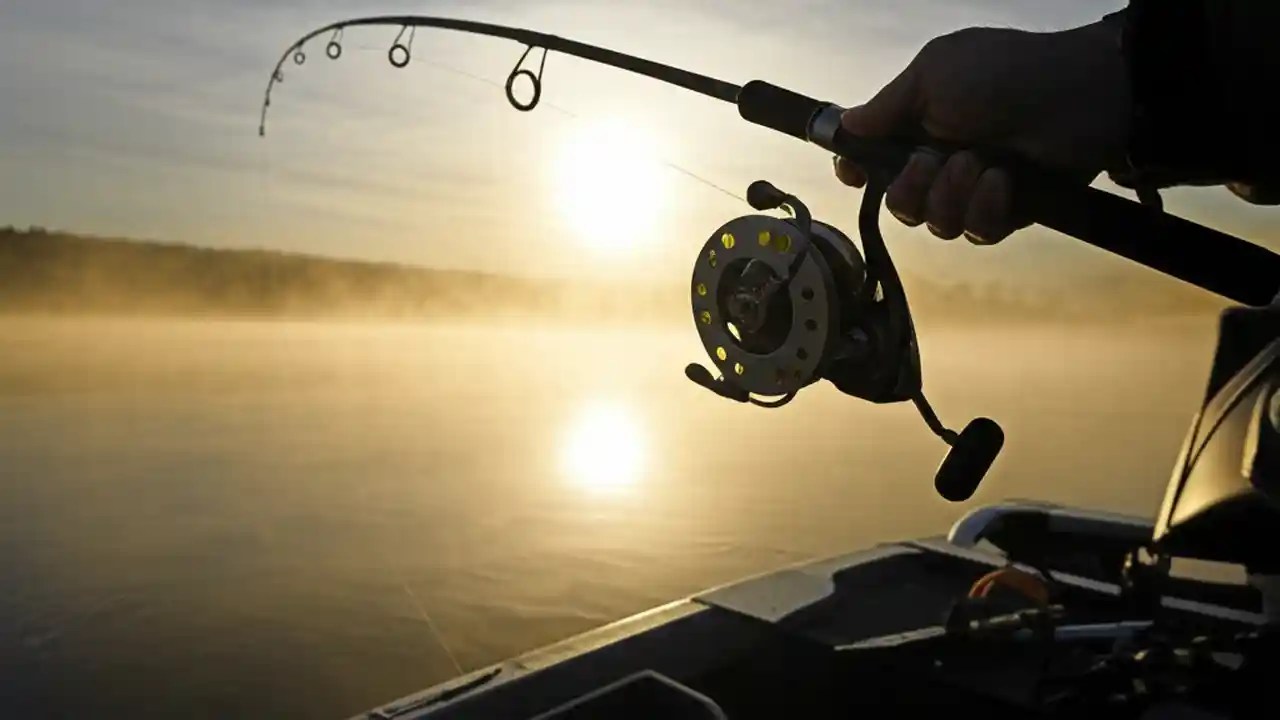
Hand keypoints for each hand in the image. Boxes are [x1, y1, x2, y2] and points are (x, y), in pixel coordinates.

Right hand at [834, 19, 1130, 243]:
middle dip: (910, 187)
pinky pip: (976, 232)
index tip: (855, 174)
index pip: (872, 160)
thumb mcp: (933, 74)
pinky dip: (986, 207)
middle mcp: (940, 161)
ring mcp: (973, 190)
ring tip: (981, 165)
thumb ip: (886, 105)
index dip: (858, 172)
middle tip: (933, 161)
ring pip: (935, 224)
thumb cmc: (1004, 73)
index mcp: (918, 125)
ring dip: (952, 195)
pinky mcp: (1006, 212)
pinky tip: (1004, 181)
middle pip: (897, 203)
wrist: (1078, 96)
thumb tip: (846, 123)